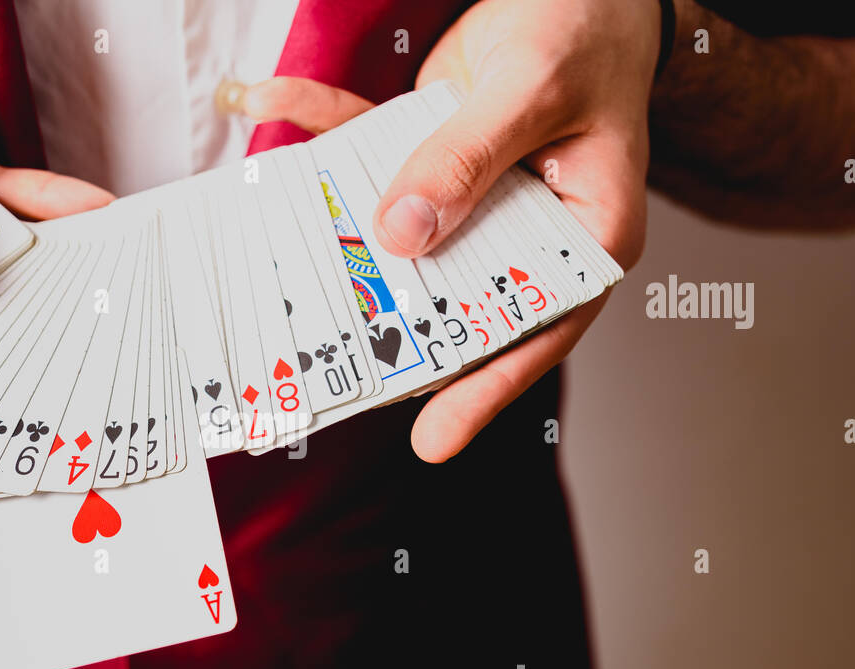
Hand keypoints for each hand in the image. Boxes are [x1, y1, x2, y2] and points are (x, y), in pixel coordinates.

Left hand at [244, 0, 657, 460]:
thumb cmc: (587, 32)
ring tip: (281, 282)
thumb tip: (400, 234)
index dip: (485, 388)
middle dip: (393, 333)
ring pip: (401, 243)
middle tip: (332, 374)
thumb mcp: (532, 90)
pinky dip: (321, 134)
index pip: (536, 326)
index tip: (433, 441)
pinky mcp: (432, 156)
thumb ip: (466, 160)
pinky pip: (369, 153)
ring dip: (340, 251)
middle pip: (457, 299)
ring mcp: (472, 198)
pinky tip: (267, 108)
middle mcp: (524, 229)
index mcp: (583, 234)